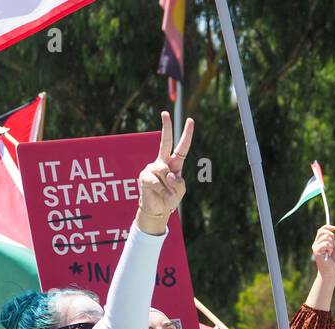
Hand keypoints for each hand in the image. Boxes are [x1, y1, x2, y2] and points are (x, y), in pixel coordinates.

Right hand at [136, 111, 193, 234]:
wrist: (157, 210)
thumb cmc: (170, 198)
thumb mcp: (180, 191)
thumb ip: (179, 182)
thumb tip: (169, 174)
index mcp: (174, 164)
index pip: (181, 147)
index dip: (186, 135)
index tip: (190, 120)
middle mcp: (162, 162)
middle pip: (165, 142)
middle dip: (166, 127)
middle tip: (165, 113)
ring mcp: (152, 168)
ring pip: (164, 170)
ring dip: (169, 185)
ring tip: (167, 193)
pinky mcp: (144, 176)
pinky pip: (156, 180)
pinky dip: (162, 190)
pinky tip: (161, 194)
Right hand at [312, 224, 334, 279]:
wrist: (331, 272)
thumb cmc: (334, 262)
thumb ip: (332, 241)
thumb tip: (330, 233)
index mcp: (320, 243)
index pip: (321, 230)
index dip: (327, 227)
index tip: (334, 228)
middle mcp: (316, 244)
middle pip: (322, 231)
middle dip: (330, 235)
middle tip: (333, 244)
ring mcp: (315, 247)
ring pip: (326, 236)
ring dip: (331, 244)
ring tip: (330, 252)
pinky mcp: (316, 251)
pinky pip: (325, 243)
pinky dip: (330, 248)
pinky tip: (329, 254)